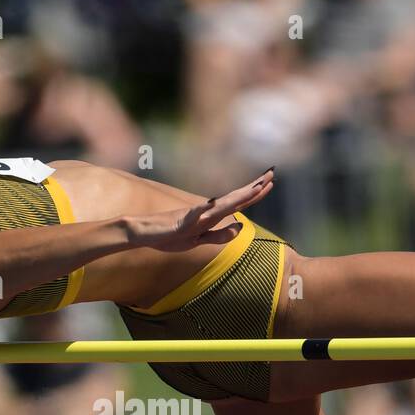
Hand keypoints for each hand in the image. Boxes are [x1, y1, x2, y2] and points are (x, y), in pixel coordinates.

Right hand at [126, 169, 273, 251]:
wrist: (143, 233)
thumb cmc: (170, 235)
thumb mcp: (199, 241)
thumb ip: (219, 236)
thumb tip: (240, 227)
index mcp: (210, 216)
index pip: (237, 203)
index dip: (254, 194)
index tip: (270, 182)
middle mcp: (205, 212)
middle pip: (233, 199)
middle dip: (253, 188)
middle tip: (272, 174)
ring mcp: (193, 216)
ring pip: (219, 206)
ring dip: (237, 198)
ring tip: (254, 189)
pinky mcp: (179, 223)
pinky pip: (193, 217)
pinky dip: (204, 211)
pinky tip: (214, 205)